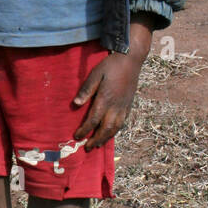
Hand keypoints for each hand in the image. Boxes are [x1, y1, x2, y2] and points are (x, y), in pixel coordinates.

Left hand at [72, 19, 154, 149]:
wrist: (131, 60)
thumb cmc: (110, 66)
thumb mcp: (95, 74)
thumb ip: (86, 90)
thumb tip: (75, 104)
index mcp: (105, 99)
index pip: (93, 120)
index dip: (84, 130)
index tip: (76, 136)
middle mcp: (116, 106)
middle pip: (105, 128)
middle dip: (96, 139)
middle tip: (87, 148)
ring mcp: (124, 106)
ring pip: (115, 128)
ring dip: (106, 138)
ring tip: (98, 145)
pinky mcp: (129, 105)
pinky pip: (122, 123)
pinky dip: (115, 131)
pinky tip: (110, 134)